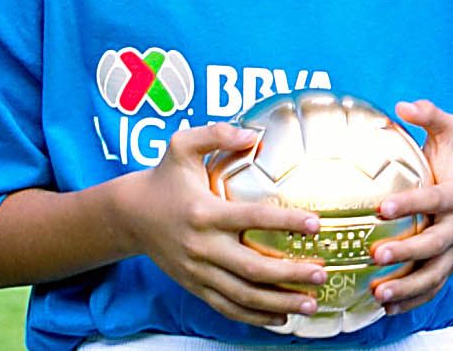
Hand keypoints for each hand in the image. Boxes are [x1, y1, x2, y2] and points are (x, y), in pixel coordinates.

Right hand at [104, 122, 332, 328]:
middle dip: (289, 274)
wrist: (130, 216)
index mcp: (205, 212)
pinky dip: (255, 316)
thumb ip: (216, 133)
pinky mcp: (194, 286)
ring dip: (279, 302)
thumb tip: (251, 134)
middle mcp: (202, 247)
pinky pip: (226, 307)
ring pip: (242, 295)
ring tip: (312, 304)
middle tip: (322, 274)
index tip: (315, 224)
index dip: (286, 221)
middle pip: (251, 268)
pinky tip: (282, 318)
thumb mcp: (182, 145)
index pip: (252, 218)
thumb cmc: (164, 178)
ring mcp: (198, 271)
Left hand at [366, 99, 452, 315]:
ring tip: (377, 291)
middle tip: (375, 254)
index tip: (381, 208)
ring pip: (434, 274)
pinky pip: (431, 290)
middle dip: (406, 251)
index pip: (434, 200)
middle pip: (434, 243)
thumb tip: (403, 105)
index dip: (409, 203)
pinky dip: (410, 301)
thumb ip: (430, 116)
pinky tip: (385, 306)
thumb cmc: (450, 165)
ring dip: (406, 286)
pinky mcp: (448, 270)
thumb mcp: (447, 137)